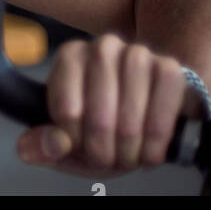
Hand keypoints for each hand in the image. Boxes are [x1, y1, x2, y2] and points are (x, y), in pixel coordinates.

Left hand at [16, 33, 201, 177]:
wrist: (144, 123)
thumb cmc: (99, 130)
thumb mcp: (65, 144)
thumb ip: (42, 146)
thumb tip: (53, 143)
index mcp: (70, 58)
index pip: (67, 110)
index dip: (75, 142)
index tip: (80, 151)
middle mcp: (103, 47)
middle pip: (100, 113)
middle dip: (103, 149)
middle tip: (106, 162)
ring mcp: (138, 54)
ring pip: (132, 109)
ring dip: (130, 145)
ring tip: (128, 159)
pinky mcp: (168, 67)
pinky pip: (164, 103)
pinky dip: (158, 134)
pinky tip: (150, 152)